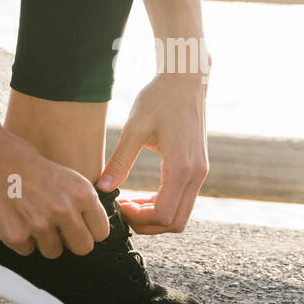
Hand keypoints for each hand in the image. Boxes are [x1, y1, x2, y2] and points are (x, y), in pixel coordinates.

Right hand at [0, 125, 109, 258]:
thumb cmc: (22, 161)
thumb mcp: (64, 175)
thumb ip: (78, 200)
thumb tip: (89, 226)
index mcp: (82, 193)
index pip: (101, 231)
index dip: (90, 231)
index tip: (80, 228)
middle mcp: (65, 210)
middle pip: (83, 248)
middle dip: (70, 242)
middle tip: (57, 231)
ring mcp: (40, 225)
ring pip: (53, 252)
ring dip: (43, 241)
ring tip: (30, 219)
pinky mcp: (16, 235)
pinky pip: (26, 250)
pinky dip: (20, 240)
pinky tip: (13, 219)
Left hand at [98, 73, 208, 233]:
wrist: (186, 78)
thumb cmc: (160, 98)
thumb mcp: (135, 127)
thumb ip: (120, 160)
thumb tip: (103, 187)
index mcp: (181, 167)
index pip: (164, 214)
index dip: (139, 219)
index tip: (118, 207)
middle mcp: (196, 174)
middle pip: (176, 222)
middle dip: (148, 225)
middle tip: (123, 211)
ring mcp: (200, 172)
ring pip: (182, 214)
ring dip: (156, 217)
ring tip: (130, 204)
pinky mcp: (198, 167)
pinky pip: (184, 200)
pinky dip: (164, 205)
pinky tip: (143, 196)